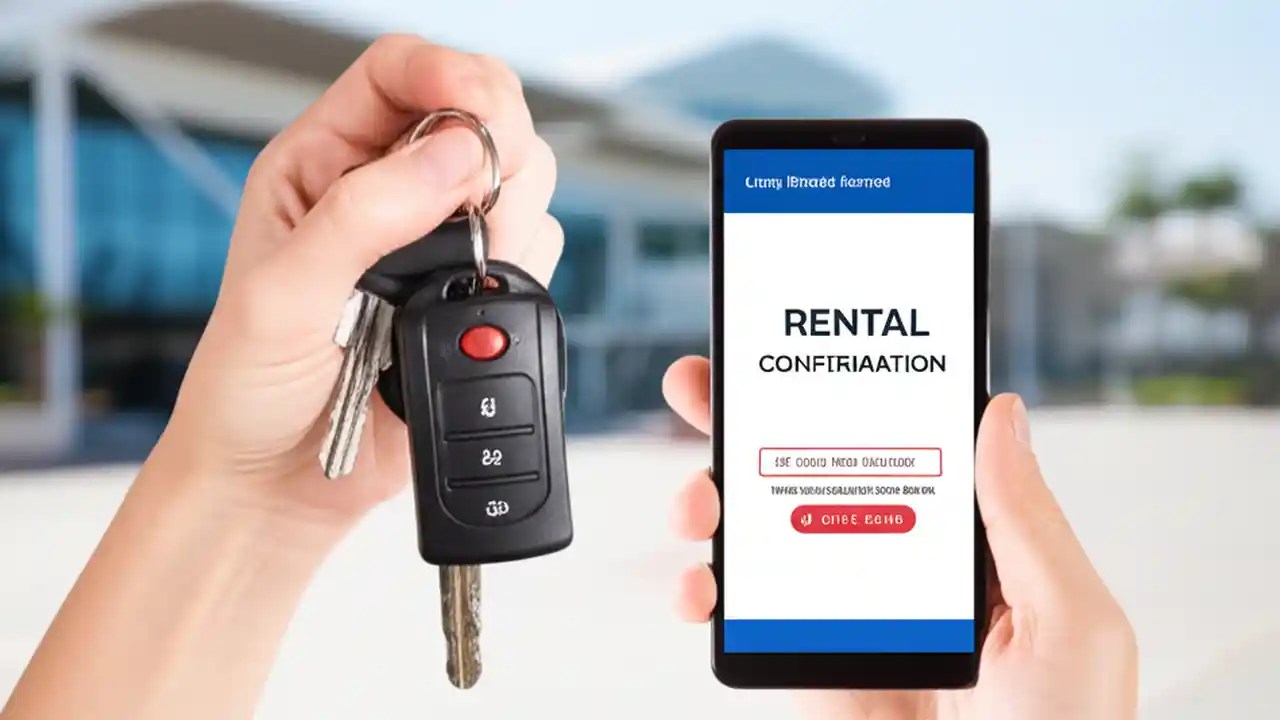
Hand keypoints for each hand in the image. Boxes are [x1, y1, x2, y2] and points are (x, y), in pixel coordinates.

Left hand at [153, 36, 560, 527]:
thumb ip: (365, 217)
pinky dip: (523, 273)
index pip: (398, 74)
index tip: (483, 109)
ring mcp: (434, 246)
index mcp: (321, 166)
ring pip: (520, 181)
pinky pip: (533, 252)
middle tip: (481, 204)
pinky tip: (467, 311)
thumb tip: (455, 157)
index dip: (450, 73)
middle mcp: (384, 194)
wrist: (278, 486)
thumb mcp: (281, 297)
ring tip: (454, 277)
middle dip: (499, 148)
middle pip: (480, 114)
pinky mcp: (471, 296)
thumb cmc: (247, 390)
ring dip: (513, 217)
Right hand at [662, 357, 1138, 719]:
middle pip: (814, 475)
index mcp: (972, 545)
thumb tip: (1000, 415)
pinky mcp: (807, 664)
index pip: (902, 445)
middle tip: (705, 387)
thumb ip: (1029, 522)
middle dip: (750, 427)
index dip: (847, 393)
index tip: (801, 353)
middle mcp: (901, 568)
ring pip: (764, 536)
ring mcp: (848, 614)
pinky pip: (742, 616)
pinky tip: (702, 589)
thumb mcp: (1073, 626)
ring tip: (697, 502)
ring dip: (712, 502)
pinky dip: (704, 593)